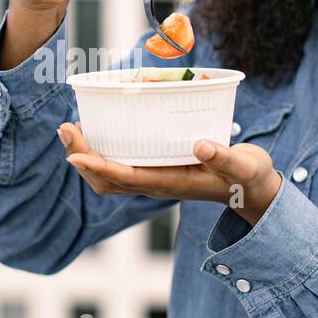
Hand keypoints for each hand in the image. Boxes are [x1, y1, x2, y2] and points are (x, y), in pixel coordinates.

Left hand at [57, 121, 283, 225]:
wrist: (252, 190)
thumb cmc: (247, 177)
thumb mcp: (242, 166)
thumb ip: (223, 156)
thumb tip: (200, 145)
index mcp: (171, 184)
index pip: (125, 178)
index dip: (97, 167)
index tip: (73, 153)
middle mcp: (155, 184)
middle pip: (106, 180)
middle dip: (81, 158)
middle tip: (65, 128)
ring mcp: (154, 179)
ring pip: (108, 176)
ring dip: (86, 156)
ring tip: (72, 129)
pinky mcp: (157, 170)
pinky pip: (120, 166)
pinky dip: (101, 152)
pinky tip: (98, 131)